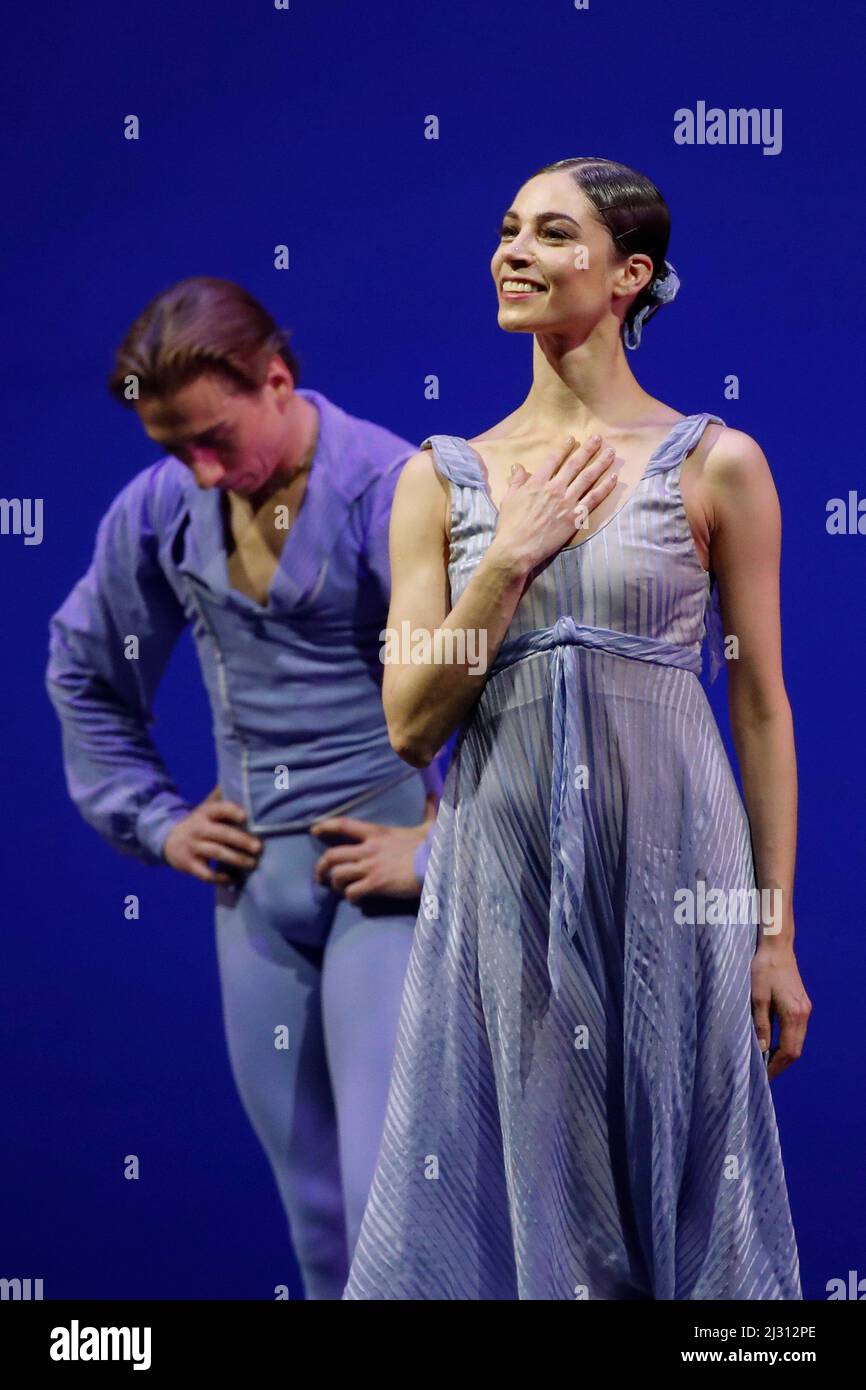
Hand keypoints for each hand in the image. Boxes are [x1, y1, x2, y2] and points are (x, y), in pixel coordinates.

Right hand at [163, 786, 262, 884]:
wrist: (168, 839)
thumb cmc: (200, 822)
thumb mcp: (207, 806)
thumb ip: (223, 796)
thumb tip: (242, 776)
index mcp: (205, 812)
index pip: (218, 809)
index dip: (231, 811)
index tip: (245, 815)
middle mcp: (198, 828)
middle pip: (221, 834)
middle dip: (240, 840)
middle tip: (259, 847)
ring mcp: (193, 847)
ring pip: (216, 853)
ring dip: (235, 859)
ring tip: (252, 864)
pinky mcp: (189, 865)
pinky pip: (205, 873)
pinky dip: (219, 877)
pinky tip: (233, 879)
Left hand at [310, 801, 435, 900]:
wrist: (438, 863)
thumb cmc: (432, 845)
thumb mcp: (428, 826)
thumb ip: (428, 811)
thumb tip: (434, 795)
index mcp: (377, 833)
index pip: (344, 825)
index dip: (325, 826)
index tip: (313, 830)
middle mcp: (369, 849)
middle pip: (332, 855)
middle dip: (321, 867)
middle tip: (319, 875)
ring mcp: (371, 867)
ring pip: (339, 875)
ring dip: (337, 884)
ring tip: (341, 889)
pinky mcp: (376, 884)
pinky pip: (353, 892)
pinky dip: (352, 897)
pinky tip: (358, 899)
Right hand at [491, 434, 616, 571]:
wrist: (517, 548)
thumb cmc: (510, 526)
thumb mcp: (509, 499)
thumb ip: (516, 481)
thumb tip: (518, 467)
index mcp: (537, 483)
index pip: (553, 460)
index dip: (564, 448)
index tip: (572, 439)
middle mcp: (555, 488)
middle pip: (574, 464)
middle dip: (588, 449)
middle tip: (598, 438)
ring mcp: (567, 502)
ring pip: (588, 477)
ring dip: (600, 463)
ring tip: (610, 453)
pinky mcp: (575, 517)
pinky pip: (594, 499)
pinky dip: (605, 487)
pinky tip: (614, 478)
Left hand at [751, 941, 812, 1080]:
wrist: (777, 947)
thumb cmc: (763, 969)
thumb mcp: (757, 997)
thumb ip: (761, 1024)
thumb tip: (762, 1049)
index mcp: (794, 1015)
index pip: (789, 1051)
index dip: (776, 1065)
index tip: (764, 1075)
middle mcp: (804, 1015)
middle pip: (796, 1049)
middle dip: (780, 1063)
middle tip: (764, 1073)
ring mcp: (805, 1009)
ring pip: (798, 1041)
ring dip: (784, 1053)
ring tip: (766, 1061)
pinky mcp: (802, 1004)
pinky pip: (797, 1031)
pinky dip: (787, 1041)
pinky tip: (773, 1043)